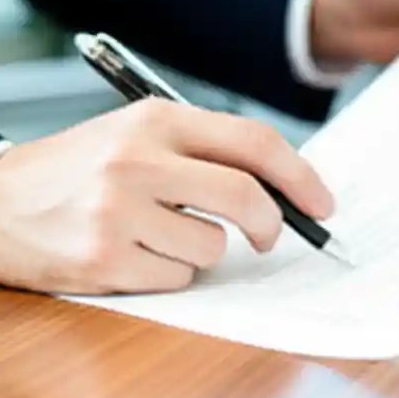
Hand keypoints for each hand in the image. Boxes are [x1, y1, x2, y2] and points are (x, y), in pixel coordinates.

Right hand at [0, 100, 334, 293]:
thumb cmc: (76, 172)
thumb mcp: (135, 137)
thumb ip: (204, 152)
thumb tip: (285, 188)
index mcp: (154, 120)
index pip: (253, 141)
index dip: (300, 176)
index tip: (322, 204)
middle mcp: (136, 160)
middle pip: (247, 197)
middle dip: (273, 224)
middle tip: (272, 237)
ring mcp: (117, 211)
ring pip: (213, 246)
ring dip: (203, 251)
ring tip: (158, 235)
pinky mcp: (104, 260)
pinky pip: (177, 277)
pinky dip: (169, 273)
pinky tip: (131, 255)